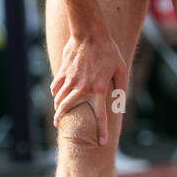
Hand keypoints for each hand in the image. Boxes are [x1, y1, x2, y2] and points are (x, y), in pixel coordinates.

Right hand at [50, 29, 127, 143]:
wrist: (90, 33)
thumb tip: (120, 105)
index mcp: (98, 90)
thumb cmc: (108, 51)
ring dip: (58, 108)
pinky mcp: (63, 72)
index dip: (101, 131)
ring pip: (59, 100)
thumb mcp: (121, 69)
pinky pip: (55, 88)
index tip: (101, 143)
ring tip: (58, 112)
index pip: (100, 116)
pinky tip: (57, 95)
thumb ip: (121, 88)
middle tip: (60, 126)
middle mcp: (82, 88)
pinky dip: (55, 94)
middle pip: (67, 110)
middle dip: (61, 120)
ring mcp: (70, 81)